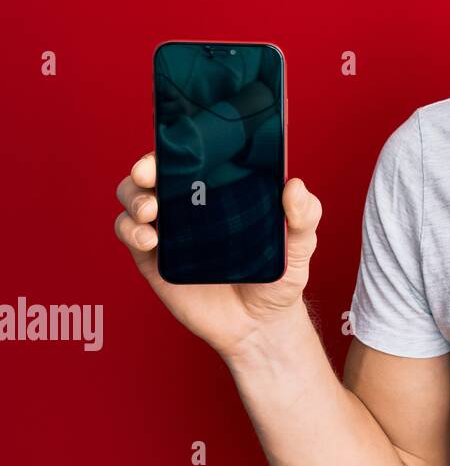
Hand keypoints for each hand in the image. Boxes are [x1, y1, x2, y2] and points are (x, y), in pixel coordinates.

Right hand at [113, 152, 322, 359]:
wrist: (259, 325)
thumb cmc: (279, 276)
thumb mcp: (300, 244)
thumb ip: (304, 215)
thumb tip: (295, 186)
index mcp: (224, 189)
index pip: (195, 155)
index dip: (180, 142)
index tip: (176, 140)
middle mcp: (192, 203)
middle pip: (155, 172)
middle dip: (146, 166)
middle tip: (150, 173)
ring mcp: (170, 229)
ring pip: (133, 198)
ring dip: (134, 198)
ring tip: (151, 211)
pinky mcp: (153, 258)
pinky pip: (129, 234)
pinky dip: (131, 230)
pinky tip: (150, 238)